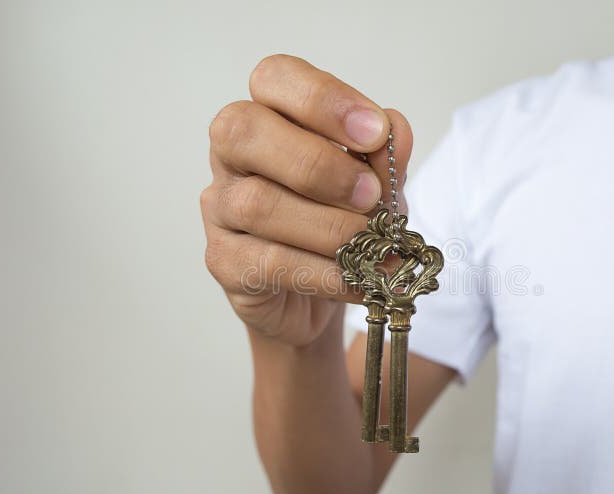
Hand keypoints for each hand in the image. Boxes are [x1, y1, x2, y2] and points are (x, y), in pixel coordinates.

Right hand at [201, 54, 412, 345]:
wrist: (319, 295)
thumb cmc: (342, 223)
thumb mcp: (376, 185)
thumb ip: (382, 157)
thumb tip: (394, 131)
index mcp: (268, 116)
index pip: (274, 79)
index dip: (323, 99)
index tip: (375, 132)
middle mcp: (232, 156)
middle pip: (244, 131)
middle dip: (317, 162)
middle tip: (370, 194)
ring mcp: (220, 209)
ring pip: (256, 204)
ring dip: (327, 226)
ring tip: (374, 245)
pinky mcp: (224, 262)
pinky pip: (268, 263)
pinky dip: (324, 273)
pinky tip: (360, 279)